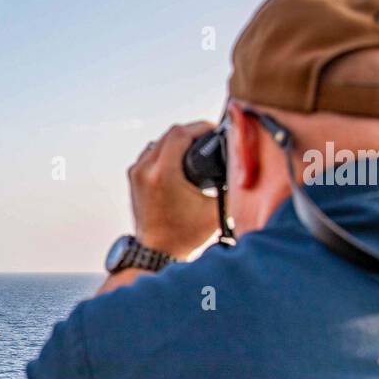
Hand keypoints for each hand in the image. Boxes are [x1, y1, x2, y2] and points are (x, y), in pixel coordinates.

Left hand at [127, 121, 219, 258]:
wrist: (156, 252)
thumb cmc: (183, 235)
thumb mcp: (214, 211)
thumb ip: (231, 188)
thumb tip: (245, 168)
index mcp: (162, 173)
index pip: (181, 133)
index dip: (201, 126)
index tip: (214, 130)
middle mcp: (144, 169)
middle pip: (170, 133)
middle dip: (192, 132)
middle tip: (209, 139)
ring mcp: (136, 172)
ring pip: (159, 141)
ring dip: (178, 140)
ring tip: (196, 148)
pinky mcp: (133, 177)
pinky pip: (151, 152)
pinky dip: (166, 151)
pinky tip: (180, 159)